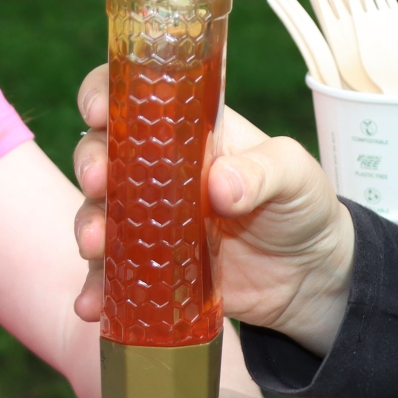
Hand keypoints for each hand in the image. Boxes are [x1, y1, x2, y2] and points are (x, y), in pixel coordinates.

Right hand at [72, 66, 355, 352]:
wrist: (309, 277)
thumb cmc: (301, 206)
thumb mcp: (295, 176)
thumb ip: (264, 171)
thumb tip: (220, 183)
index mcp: (189, 132)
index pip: (135, 98)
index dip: (106, 94)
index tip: (98, 111)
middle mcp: (158, 170)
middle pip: (102, 151)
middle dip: (90, 163)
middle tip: (96, 183)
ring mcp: (149, 220)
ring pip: (99, 211)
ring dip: (87, 224)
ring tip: (94, 246)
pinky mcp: (149, 266)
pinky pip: (111, 273)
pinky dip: (96, 287)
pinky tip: (93, 303)